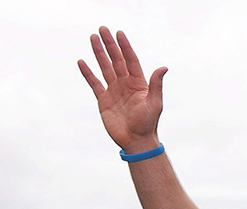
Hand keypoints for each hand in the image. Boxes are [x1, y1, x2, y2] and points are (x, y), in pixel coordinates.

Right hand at [77, 27, 166, 152]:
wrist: (136, 141)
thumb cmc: (148, 123)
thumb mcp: (154, 103)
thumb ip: (156, 85)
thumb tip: (163, 67)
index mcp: (138, 83)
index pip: (130, 60)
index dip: (125, 46)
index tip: (119, 33)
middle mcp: (126, 84)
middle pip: (116, 60)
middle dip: (109, 45)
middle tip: (102, 29)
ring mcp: (114, 91)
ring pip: (105, 67)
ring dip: (98, 53)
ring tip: (92, 38)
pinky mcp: (103, 100)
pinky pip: (94, 83)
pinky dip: (88, 73)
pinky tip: (82, 62)